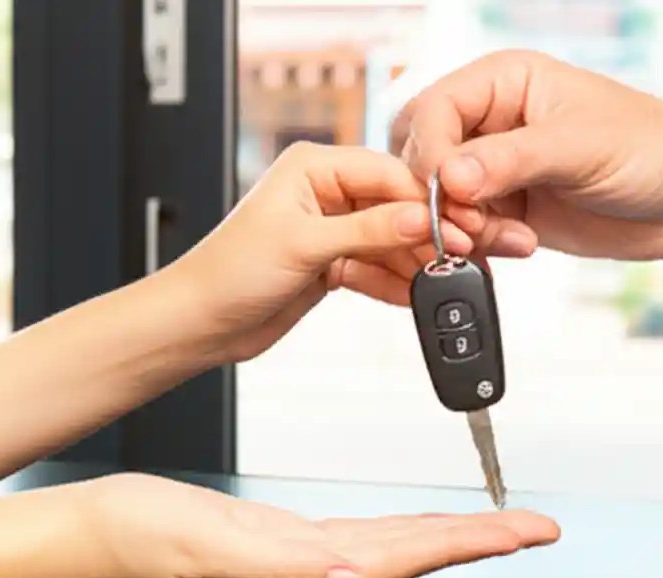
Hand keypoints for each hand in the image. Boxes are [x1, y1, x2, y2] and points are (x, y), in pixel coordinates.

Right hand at [0, 474, 558, 577]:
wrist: (84, 535)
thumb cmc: (132, 543)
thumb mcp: (206, 549)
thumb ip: (282, 567)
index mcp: (304, 571)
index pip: (409, 556)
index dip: (471, 544)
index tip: (524, 533)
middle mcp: (311, 568)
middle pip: (417, 552)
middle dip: (481, 539)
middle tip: (536, 528)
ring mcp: (296, 557)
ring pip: (395, 543)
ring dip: (450, 535)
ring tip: (497, 527)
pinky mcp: (278, 541)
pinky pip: (360, 534)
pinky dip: (399, 529)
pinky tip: (415, 528)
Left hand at [164, 142, 507, 363]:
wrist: (200, 324)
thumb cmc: (228, 272)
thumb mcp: (305, 245)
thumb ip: (368, 231)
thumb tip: (419, 219)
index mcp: (314, 168)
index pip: (388, 174)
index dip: (426, 202)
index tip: (458, 225)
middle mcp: (326, 193)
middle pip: (397, 208)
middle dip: (428, 235)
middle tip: (462, 257)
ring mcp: (332, 230)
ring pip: (392, 242)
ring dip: (417, 263)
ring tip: (446, 281)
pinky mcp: (334, 263)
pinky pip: (379, 268)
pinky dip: (397, 283)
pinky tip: (418, 295)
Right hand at [392, 50, 662, 286]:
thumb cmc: (652, 149)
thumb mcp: (579, 147)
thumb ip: (509, 160)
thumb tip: (449, 177)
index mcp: (504, 80)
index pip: (433, 109)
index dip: (431, 153)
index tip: (448, 192)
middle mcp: (493, 121)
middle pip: (422, 155)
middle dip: (438, 196)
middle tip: (468, 226)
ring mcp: (498, 169)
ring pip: (441, 201)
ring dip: (463, 228)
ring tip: (509, 240)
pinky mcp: (510, 211)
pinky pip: (468, 231)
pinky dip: (482, 247)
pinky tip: (520, 247)